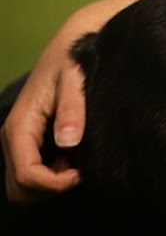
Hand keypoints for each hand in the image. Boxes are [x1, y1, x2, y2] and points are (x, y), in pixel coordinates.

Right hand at [2, 0, 142, 203]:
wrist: (71, 46)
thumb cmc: (74, 61)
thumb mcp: (76, 80)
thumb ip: (72, 110)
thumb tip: (68, 142)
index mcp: (20, 126)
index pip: (26, 175)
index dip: (54, 184)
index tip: (81, 173)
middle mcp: (13, 136)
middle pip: (19, 188)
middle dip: (48, 189)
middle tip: (80, 172)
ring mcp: (20, 140)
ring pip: (23, 184)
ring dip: (50, 183)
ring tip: (78, 164)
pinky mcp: (30, 140)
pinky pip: (33, 171)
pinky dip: (52, 175)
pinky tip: (74, 158)